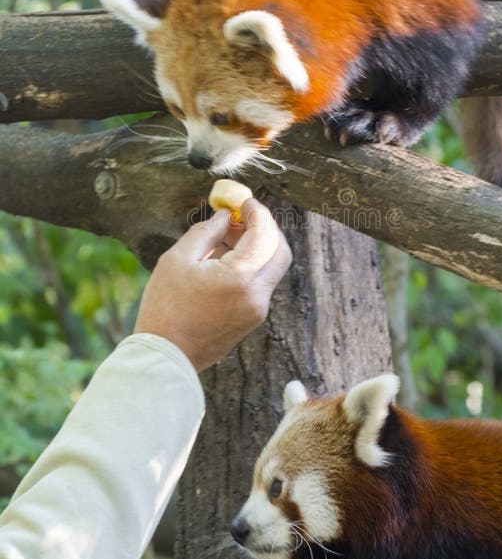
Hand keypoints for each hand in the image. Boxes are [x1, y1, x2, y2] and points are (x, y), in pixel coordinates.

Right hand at [134, 199, 291, 370]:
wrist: (165, 357)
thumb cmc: (165, 307)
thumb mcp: (177, 259)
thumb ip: (206, 232)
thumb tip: (225, 216)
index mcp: (240, 278)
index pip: (264, 234)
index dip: (257, 212)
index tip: (244, 201)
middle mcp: (257, 295)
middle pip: (280, 251)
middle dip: (266, 228)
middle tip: (243, 215)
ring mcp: (258, 310)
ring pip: (272, 267)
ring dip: (258, 246)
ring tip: (226, 235)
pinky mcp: (252, 319)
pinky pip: (261, 283)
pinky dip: (251, 265)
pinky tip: (224, 259)